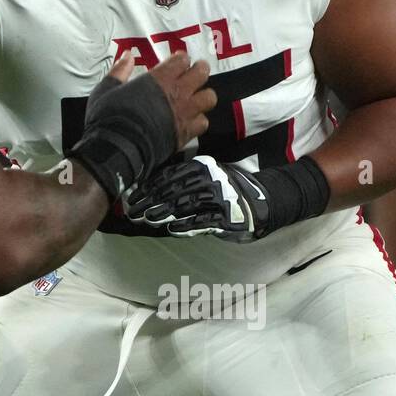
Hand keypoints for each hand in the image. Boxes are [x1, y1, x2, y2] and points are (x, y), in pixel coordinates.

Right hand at [66, 52, 214, 201]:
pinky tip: (190, 120)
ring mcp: (184, 113)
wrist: (118, 148)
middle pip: (201, 73)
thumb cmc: (110, 117)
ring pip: (209, 98)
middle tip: (195, 72)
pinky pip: (203, 122)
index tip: (178, 60)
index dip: (181, 59)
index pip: (182, 60)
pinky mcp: (186, 133)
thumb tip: (126, 56)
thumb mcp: (107, 89)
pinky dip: (199, 120)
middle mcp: (177, 93)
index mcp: (159, 79)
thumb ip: (119, 70)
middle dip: (200, 70)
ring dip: (203, 95)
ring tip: (196, 97)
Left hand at [126, 154, 272, 241]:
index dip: (149, 187)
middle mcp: (209, 179)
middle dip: (150, 201)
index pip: (169, 176)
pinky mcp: (226, 216)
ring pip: (185, 205)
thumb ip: (181, 182)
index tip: (133, 197)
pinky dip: (186, 225)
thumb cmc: (226, 190)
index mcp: (201, 167)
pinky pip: (202, 221)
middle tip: (133, 212)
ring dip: (163, 212)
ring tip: (147, 219)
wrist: (262, 202)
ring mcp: (218, 197)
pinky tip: (171, 228)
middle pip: (173, 190)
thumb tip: (149, 192)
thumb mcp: (205, 177)